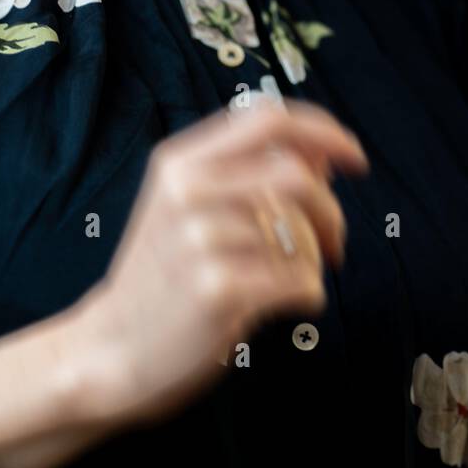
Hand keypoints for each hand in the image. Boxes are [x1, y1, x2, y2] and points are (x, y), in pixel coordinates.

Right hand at [80, 99, 369, 426]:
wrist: (112, 349)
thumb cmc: (165, 276)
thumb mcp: (192, 208)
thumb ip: (252, 173)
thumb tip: (325, 154)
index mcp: (181, 162)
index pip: (268, 118)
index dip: (323, 132)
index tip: (354, 159)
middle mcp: (187, 191)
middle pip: (296, 175)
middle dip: (330, 211)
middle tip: (332, 242)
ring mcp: (199, 240)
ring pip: (302, 234)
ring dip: (315, 261)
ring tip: (295, 279)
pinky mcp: (218, 290)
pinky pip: (301, 280)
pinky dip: (309, 294)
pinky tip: (286, 303)